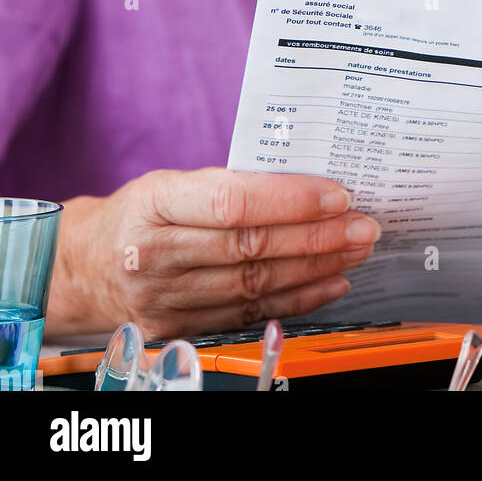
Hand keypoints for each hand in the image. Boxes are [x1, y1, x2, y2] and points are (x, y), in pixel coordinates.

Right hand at [45, 168, 380, 337]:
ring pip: (255, 285)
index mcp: (155, 202)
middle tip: (362, 225)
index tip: (336, 195)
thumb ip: (228, 186)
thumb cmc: (140, 215)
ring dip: (315, 269)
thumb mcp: (170, 183)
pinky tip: (329, 284)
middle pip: (250, 248)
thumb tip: (307, 188)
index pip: (233, 202)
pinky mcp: (177, 329)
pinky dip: (296, 300)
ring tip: (354, 251)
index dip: (291, 200)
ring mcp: (164, 298)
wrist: (87, 267)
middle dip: (317, 237)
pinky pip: (249, 315)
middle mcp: (155, 254)